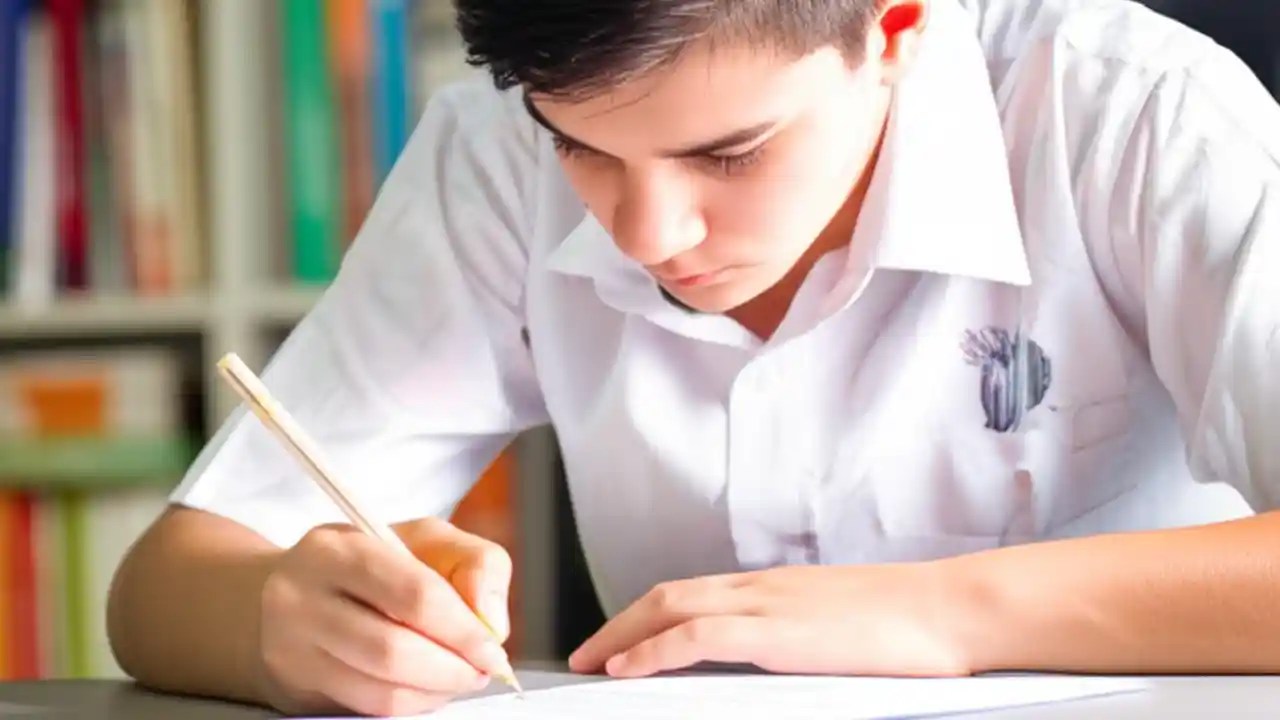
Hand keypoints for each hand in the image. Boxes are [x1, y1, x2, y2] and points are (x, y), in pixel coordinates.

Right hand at [256, 519, 513, 715]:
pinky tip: (428, 686)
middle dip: (452, 668)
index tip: (493, 648)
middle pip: (394, 650)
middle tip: (482, 670)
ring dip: (436, 692)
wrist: (289, 594)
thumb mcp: (427, 540)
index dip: (463, 629)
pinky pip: (369, 709)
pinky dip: (412, 704)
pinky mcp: (297, 689)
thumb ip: (476, 564)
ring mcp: (292, 649)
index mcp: (338, 549)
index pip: (414, 594)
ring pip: (381, 691)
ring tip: (460, 677)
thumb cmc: (371, 563)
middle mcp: (302, 599)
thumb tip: (491, 624)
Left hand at [568, 563, 972, 678]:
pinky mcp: (776, 631)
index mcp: (775, 587)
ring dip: (621, 636)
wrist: (951, 610)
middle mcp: (761, 587)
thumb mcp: (841, 626)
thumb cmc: (909, 624)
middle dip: (619, 623)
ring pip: (671, 608)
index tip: (619, 638)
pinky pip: (696, 636)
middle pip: (668, 595)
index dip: (647, 614)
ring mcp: (767, 604)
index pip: (693, 591)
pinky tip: (627, 670)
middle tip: (585, 654)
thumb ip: (800, 636)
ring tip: (590, 664)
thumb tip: (778, 659)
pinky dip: (653, 651)